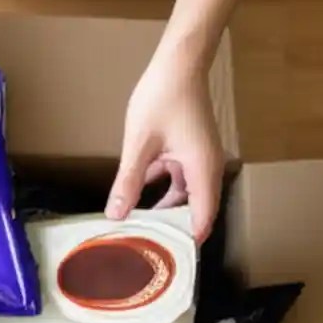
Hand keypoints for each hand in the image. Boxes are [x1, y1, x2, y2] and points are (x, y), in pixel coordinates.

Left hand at [105, 50, 223, 241]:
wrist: (178, 61)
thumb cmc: (162, 98)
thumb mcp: (139, 145)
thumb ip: (128, 182)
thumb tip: (116, 216)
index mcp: (203, 170)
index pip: (203, 220)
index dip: (188, 242)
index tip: (170, 261)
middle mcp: (207, 168)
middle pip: (195, 211)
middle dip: (173, 230)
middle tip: (149, 250)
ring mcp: (199, 158)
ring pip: (184, 195)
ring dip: (164, 210)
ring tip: (140, 229)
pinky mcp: (188, 148)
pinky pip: (178, 178)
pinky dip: (161, 189)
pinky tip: (137, 198)